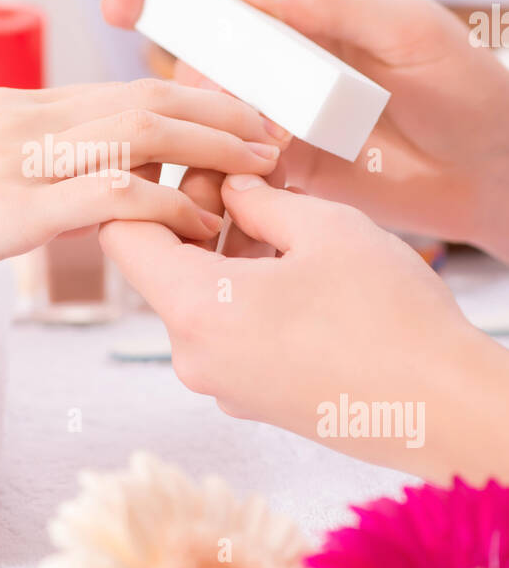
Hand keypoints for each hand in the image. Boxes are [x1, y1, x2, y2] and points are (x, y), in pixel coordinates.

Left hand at [100, 176, 508, 483]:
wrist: (444, 409)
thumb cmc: (389, 318)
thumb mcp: (324, 227)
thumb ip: (260, 200)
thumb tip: (231, 188)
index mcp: (196, 309)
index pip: (123, 234)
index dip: (142, 186)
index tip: (181, 158)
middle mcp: (194, 356)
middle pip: (162, 267)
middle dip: (197, 213)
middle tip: (244, 175)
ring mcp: (223, 385)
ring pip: (198, 298)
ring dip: (225, 252)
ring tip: (279, 214)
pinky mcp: (253, 399)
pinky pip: (227, 331)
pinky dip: (244, 291)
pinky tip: (294, 264)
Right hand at [103, 0, 508, 260]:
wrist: (488, 175)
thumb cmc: (467, 90)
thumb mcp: (410, 31)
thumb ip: (333, 7)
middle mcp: (296, 44)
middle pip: (215, 19)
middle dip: (163, 10)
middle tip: (119, 9)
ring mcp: (285, 99)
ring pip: (215, 86)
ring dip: (195, 88)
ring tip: (196, 101)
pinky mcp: (284, 155)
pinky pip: (234, 146)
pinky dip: (216, 147)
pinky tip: (213, 151)